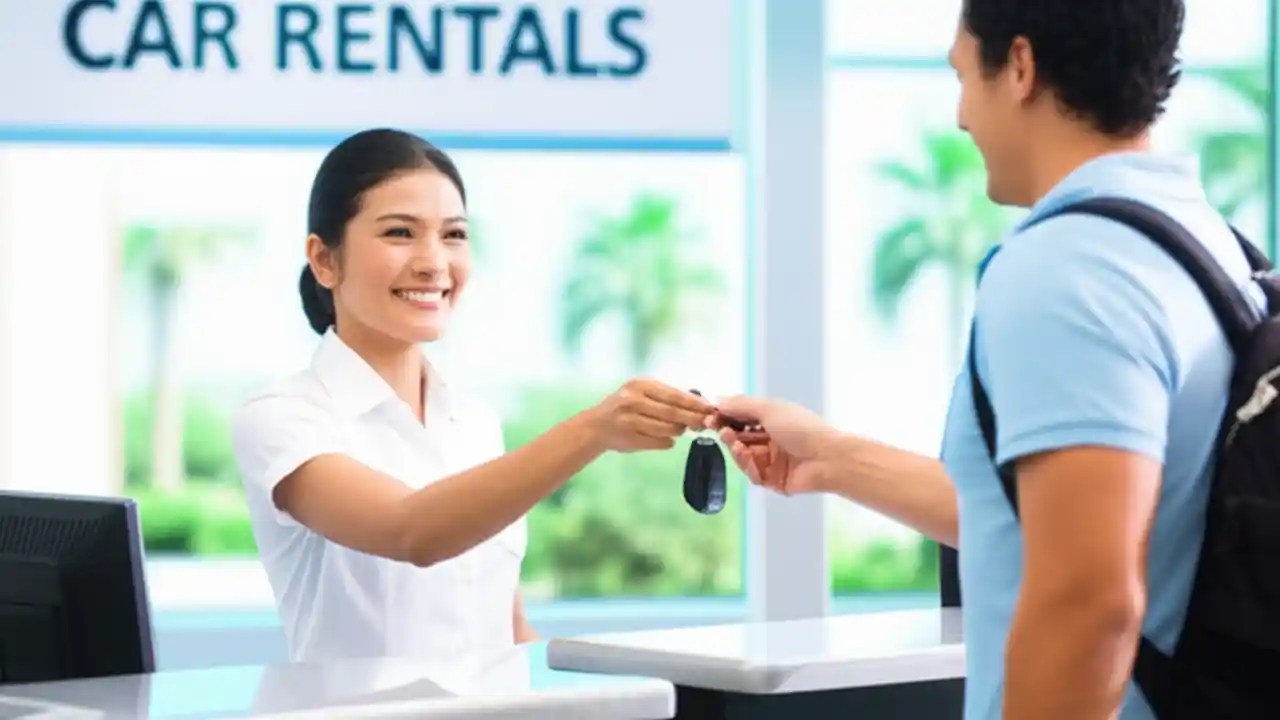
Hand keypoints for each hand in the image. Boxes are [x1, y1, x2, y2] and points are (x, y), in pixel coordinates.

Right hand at [587, 379, 713, 452]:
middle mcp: (633, 400)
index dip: (695, 403)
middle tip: (707, 423)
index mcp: (640, 385)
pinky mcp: (629, 438)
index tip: (710, 408)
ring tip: (684, 429)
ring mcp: (629, 420)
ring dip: (680, 430)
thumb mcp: (641, 393)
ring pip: (667, 428)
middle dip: (693, 418)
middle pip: (672, 412)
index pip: (674, 395)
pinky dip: (667, 442)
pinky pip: (658, 442)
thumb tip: (700, 405)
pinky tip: (669, 439)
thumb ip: (666, 397)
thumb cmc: (625, 408)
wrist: (596, 426)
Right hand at [707, 396, 840, 494]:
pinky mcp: (774, 480)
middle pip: (740, 438)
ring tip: (736, 445)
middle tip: (721, 431)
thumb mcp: (769, 409)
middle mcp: (771, 439)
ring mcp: (772, 461)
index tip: (711, 417)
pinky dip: (749, 467)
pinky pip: (753, 474)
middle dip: (729, 434)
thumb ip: (742, 405)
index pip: (742, 418)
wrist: (827, 458)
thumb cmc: (801, 428)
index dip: (726, 417)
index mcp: (772, 420)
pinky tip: (750, 459)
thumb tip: (717, 400)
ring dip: (736, 451)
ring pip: (744, 458)